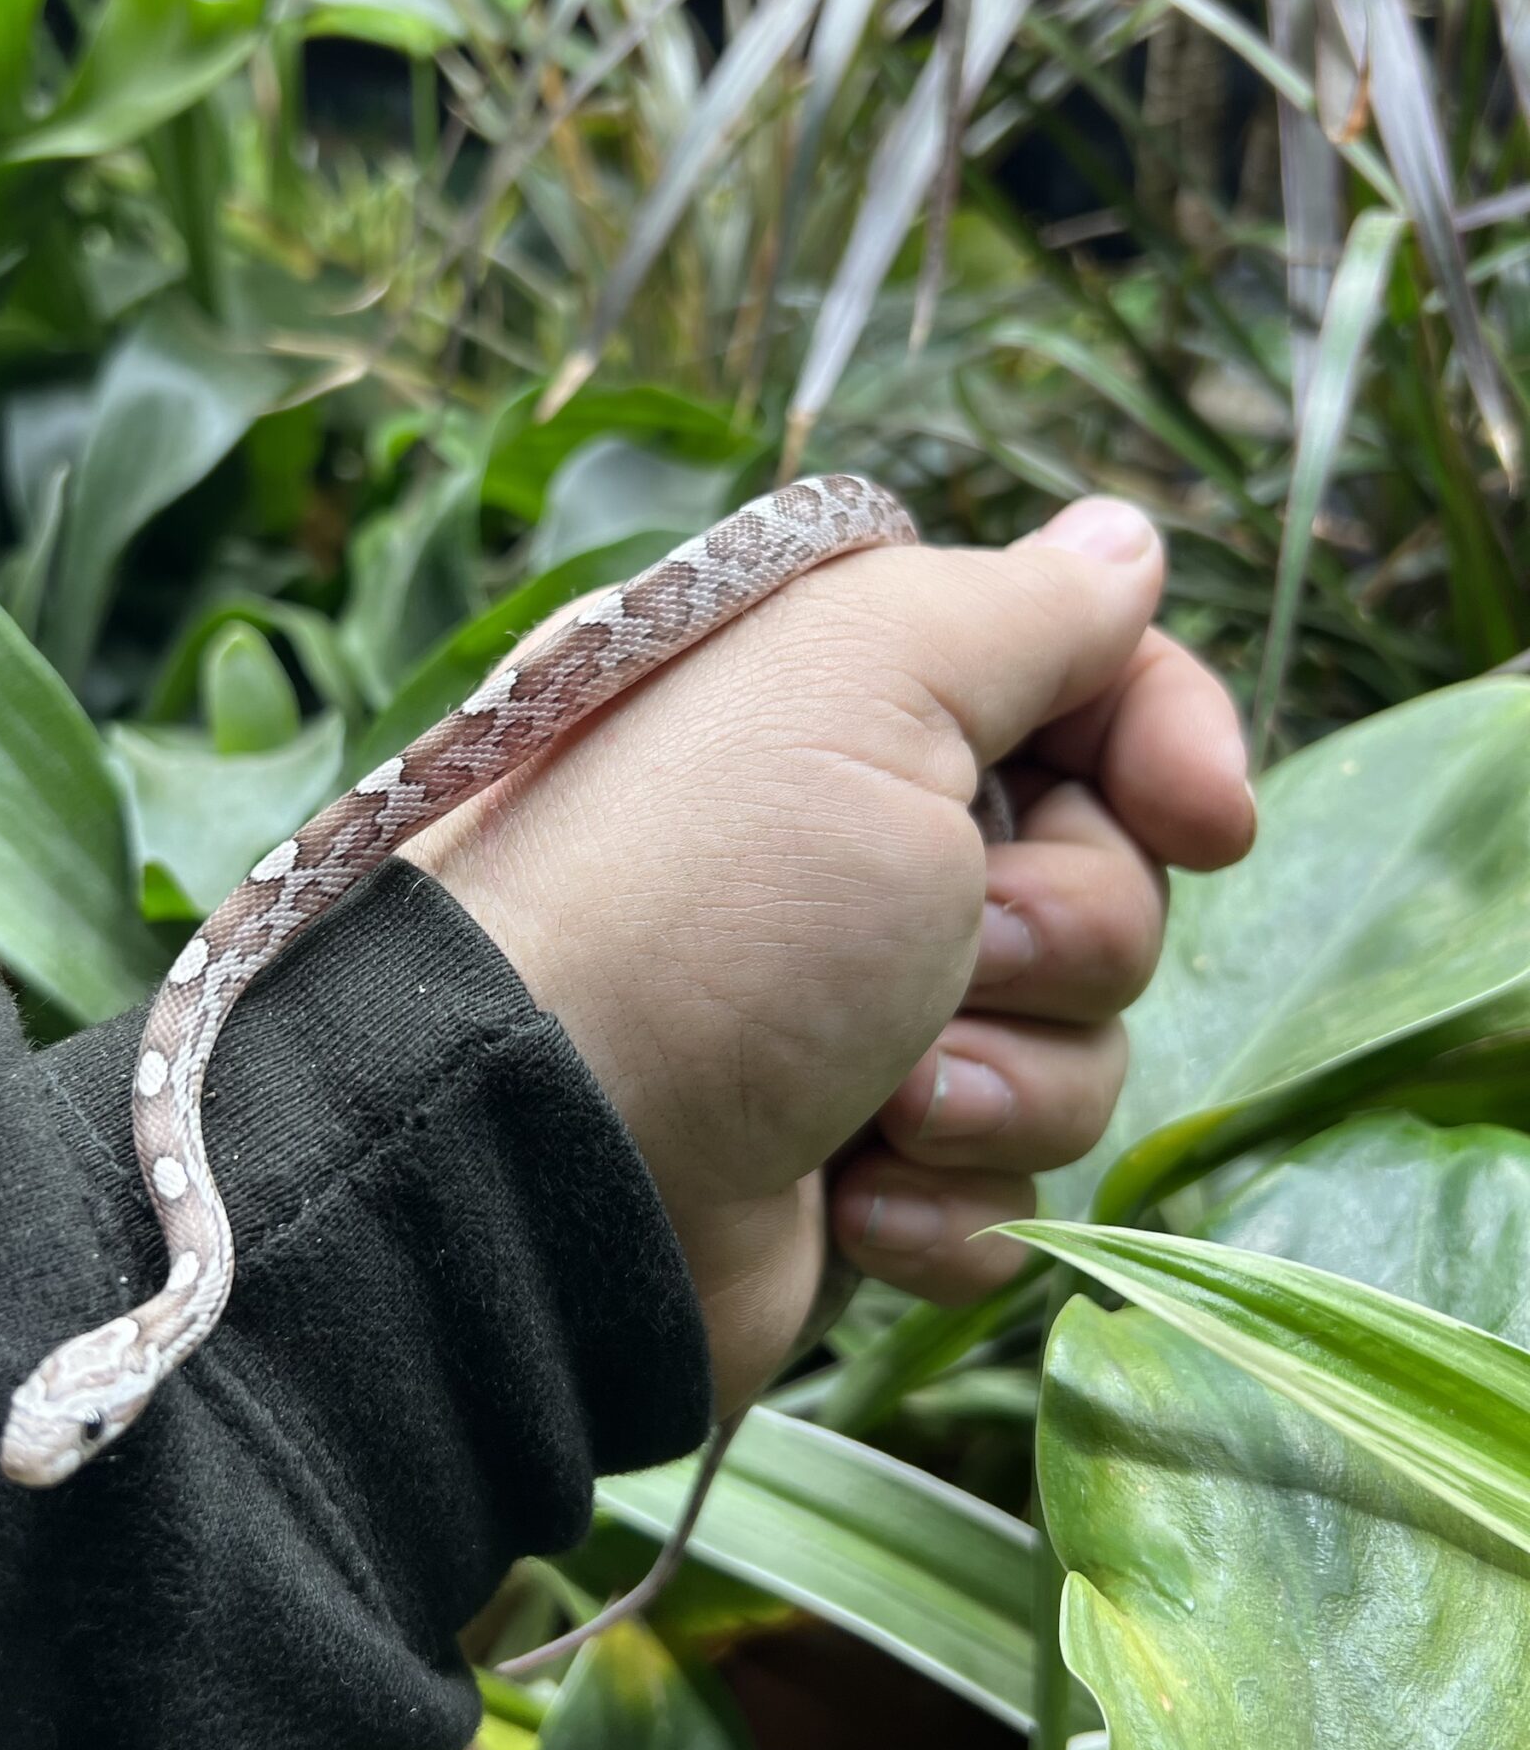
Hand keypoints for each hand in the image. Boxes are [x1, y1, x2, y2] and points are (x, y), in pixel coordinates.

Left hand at [406, 496, 1253, 1408]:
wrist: (542, 1156)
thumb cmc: (700, 894)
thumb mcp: (862, 681)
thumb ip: (1018, 610)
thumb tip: (1123, 546)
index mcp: (843, 699)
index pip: (1085, 687)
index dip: (1167, 742)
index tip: (1207, 818)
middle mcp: (847, 841)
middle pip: (1108, 875)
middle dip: (1057, 932)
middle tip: (948, 949)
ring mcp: (848, 1012)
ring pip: (1077, 1044)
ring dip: (1003, 1079)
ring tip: (883, 1096)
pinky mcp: (847, 1164)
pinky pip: (1003, 1182)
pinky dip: (943, 1203)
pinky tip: (852, 1195)